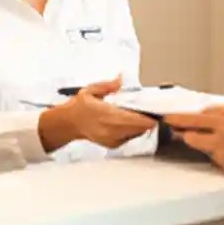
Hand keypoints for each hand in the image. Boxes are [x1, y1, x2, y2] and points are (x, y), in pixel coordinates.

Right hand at [38, 76, 156, 150]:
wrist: (69, 123)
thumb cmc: (79, 107)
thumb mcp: (91, 90)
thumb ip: (108, 86)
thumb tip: (120, 79)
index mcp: (107, 114)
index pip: (135, 119)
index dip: (148, 116)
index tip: (154, 111)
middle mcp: (110, 128)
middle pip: (139, 128)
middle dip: (148, 120)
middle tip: (151, 112)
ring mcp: (112, 138)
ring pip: (137, 134)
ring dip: (141, 125)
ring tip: (140, 116)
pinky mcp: (113, 144)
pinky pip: (130, 138)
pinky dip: (134, 131)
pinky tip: (128, 123)